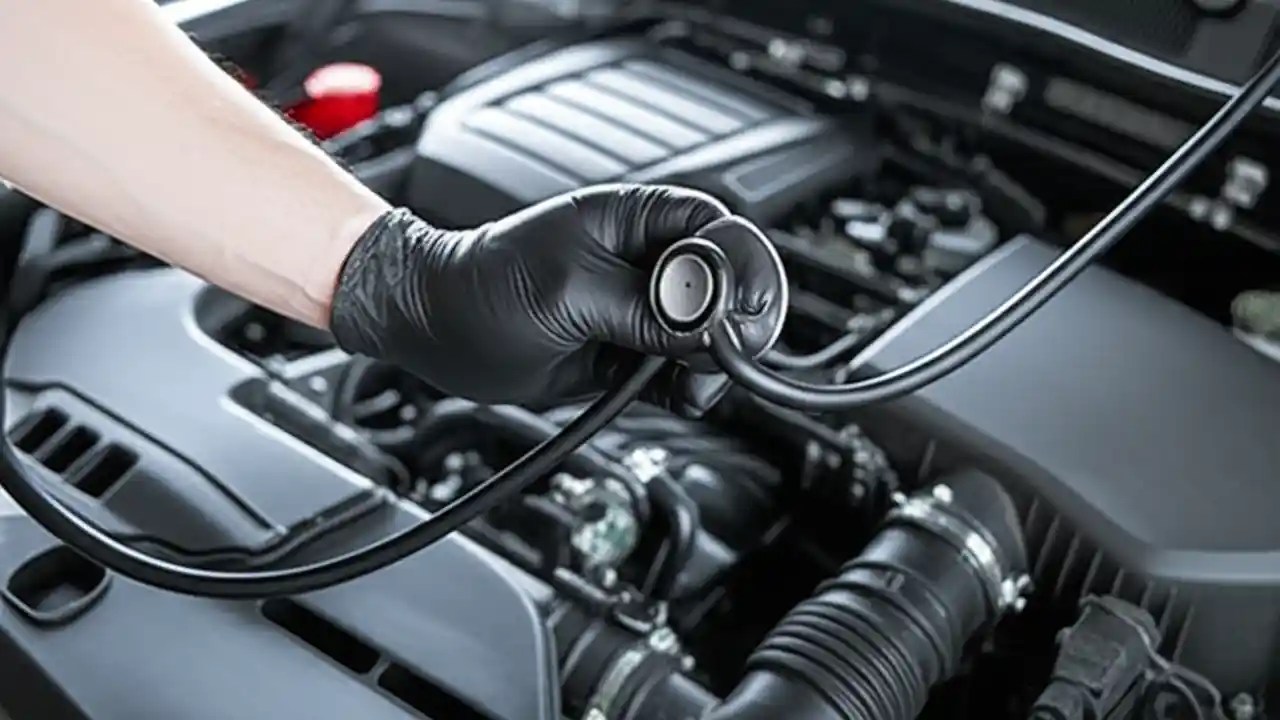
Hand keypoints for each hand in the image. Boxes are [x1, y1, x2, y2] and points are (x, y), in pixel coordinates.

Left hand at [328, 184, 782, 415]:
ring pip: (714, 336)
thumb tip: (710, 325)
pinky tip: (672, 394)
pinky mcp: (633, 350)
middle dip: (733, 326)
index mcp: (640, 219)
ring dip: (711, 366)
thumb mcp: (570, 291)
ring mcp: (645, 308)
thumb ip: (646, 307)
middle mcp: (650, 261)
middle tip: (717, 356)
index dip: (741, 275)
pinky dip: (688, 388)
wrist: (436, 327)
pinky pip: (684, 371)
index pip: (724, 236)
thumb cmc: (483, 286)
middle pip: (731, 289)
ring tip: (683, 383)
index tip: (734, 317)